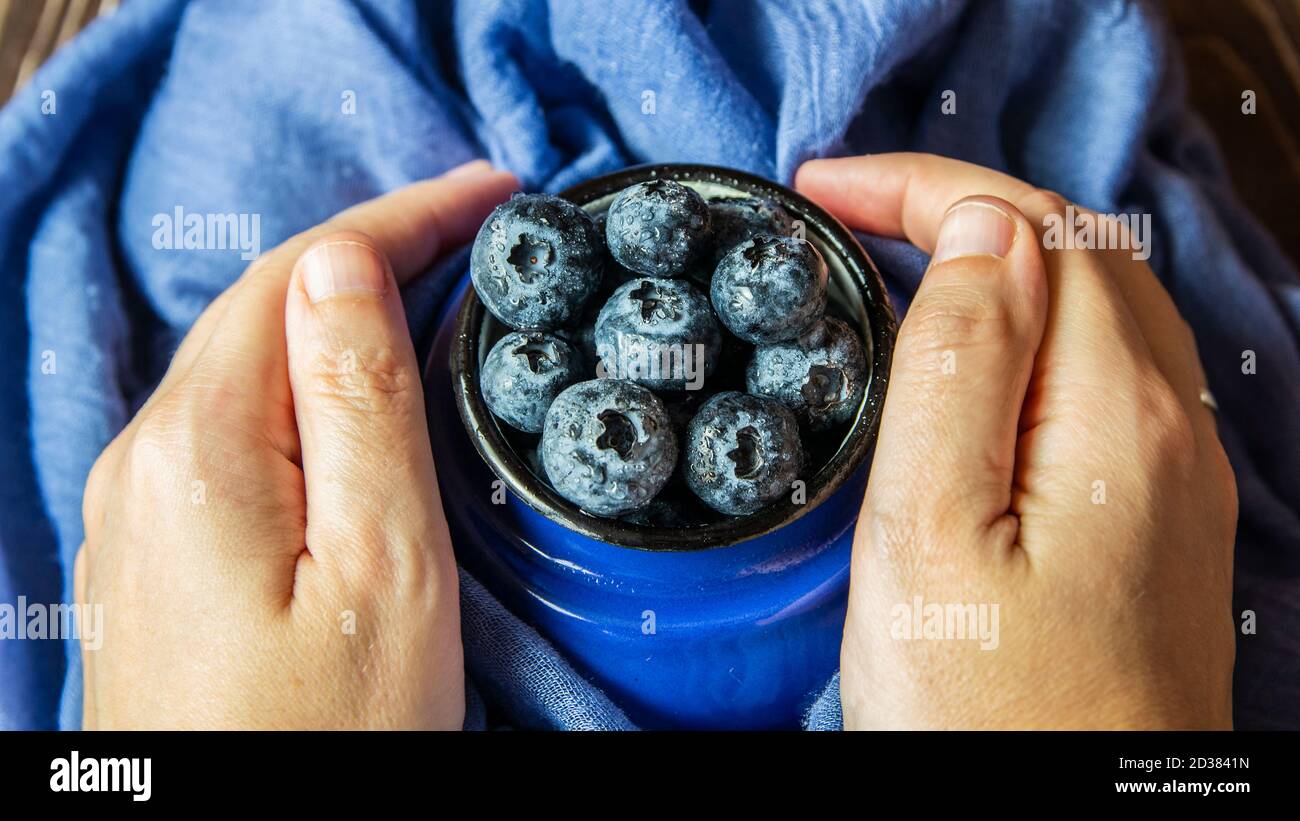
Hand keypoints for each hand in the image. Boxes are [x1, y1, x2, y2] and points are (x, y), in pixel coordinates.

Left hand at [76, 160, 516, 728]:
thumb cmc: (331, 736)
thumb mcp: (383, 565)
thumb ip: (359, 405)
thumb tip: (345, 268)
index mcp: (200, 449)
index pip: (302, 277)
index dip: (403, 221)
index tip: (494, 196)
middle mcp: (144, 464)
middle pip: (262, 311)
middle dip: (370, 254)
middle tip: (477, 235)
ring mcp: (138, 513)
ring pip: (244, 367)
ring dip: (336, 319)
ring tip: (431, 295)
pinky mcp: (156, 556)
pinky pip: (231, 430)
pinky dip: (302, 388)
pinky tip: (351, 399)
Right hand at [797, 153, 1236, 728]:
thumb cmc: (987, 713)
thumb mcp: (931, 532)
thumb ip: (959, 366)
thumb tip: (979, 232)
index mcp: (1114, 417)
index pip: (1036, 231)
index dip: (928, 186)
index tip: (826, 187)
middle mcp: (1171, 431)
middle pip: (1080, 254)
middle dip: (961, 206)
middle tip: (849, 211)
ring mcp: (1174, 478)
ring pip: (1096, 308)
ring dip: (998, 260)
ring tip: (896, 259)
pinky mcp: (1154, 521)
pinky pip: (1100, 375)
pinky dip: (1030, 328)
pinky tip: (974, 357)